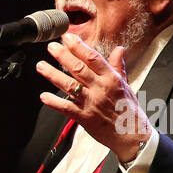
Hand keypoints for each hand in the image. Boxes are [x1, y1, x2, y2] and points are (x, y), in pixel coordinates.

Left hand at [36, 33, 149, 161]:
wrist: (132, 135)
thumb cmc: (129, 110)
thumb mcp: (125, 85)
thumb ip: (118, 67)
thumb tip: (119, 49)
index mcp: (111, 78)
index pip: (93, 58)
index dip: (79, 46)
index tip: (67, 37)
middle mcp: (100, 88)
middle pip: (79, 68)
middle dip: (63, 56)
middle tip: (50, 47)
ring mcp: (91, 103)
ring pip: (70, 85)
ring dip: (53, 75)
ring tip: (41, 66)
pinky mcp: (84, 117)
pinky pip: (66, 108)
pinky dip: (54, 102)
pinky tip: (43, 96)